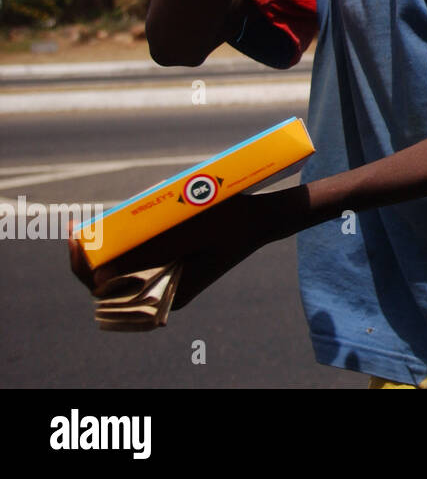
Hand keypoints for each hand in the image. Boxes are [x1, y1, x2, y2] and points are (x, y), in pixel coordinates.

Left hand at [69, 192, 276, 311]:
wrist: (262, 218)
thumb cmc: (231, 223)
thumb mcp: (188, 235)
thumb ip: (148, 254)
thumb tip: (100, 273)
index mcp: (166, 298)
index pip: (109, 292)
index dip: (84, 267)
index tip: (75, 238)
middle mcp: (162, 293)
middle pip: (109, 278)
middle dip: (91, 252)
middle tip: (78, 224)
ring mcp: (165, 277)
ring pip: (122, 264)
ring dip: (111, 242)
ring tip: (108, 219)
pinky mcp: (169, 263)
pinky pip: (137, 254)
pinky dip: (128, 237)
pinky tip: (128, 217)